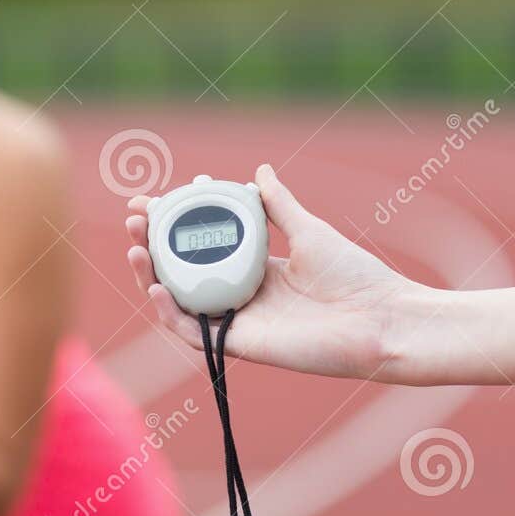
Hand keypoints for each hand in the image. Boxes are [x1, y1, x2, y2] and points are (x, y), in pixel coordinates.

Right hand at [125, 163, 413, 380]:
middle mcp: (241, 296)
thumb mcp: (309, 230)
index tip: (157, 198)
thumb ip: (280, 206)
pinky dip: (169, 312)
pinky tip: (155, 286)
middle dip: (153, 245)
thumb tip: (259, 171)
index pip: (203, 246)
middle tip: (135, 219)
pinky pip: (193, 331)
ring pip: (179, 301)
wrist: (381, 318)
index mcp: (255, 270)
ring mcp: (239, 321)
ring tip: (134, 248)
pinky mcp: (241, 344)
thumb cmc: (354, 276)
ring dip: (149, 276)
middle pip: (182, 272)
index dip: (176, 225)